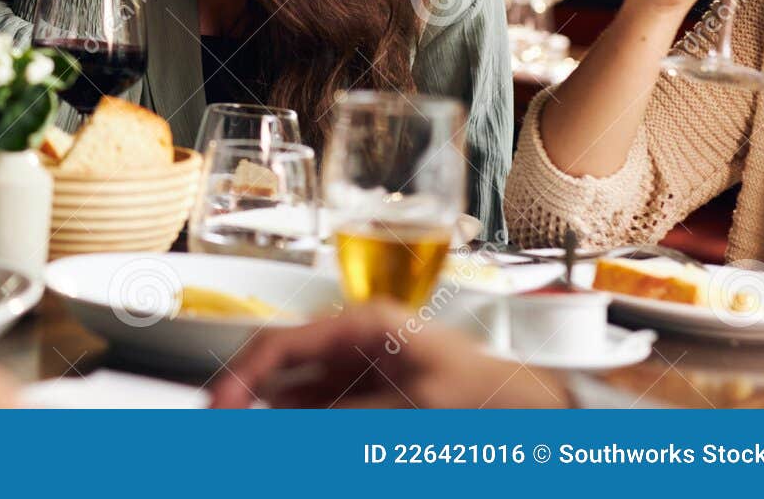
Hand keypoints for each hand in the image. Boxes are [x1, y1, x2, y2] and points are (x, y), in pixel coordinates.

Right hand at [209, 301, 569, 409]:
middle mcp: (354, 347)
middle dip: (249, 404)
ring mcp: (362, 378)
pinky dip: (304, 429)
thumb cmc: (494, 399)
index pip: (279, 345)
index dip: (239, 377)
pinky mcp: (372, 408)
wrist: (548, 422)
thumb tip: (279, 424)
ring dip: (274, 422)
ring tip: (249, 435)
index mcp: (362, 325)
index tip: (214, 410)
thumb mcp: (416, 412)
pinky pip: (323, 418)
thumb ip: (345, 420)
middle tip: (223, 431)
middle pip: (280, 375)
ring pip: (296, 403)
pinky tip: (288, 437)